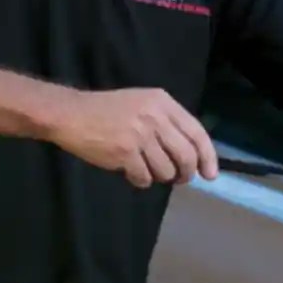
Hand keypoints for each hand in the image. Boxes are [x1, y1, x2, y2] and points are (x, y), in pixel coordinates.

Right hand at [49, 88, 218, 187]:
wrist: (72, 114)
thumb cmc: (108, 110)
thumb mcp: (142, 103)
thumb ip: (166, 122)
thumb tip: (191, 153)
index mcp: (163, 102)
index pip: (197, 132)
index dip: (207, 156)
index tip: (210, 174)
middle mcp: (156, 117)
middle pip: (186, 155)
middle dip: (187, 173)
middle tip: (180, 179)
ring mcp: (141, 135)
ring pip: (167, 170)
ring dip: (160, 176)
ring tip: (147, 169)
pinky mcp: (125, 153)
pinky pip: (145, 177)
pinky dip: (141, 180)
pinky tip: (132, 172)